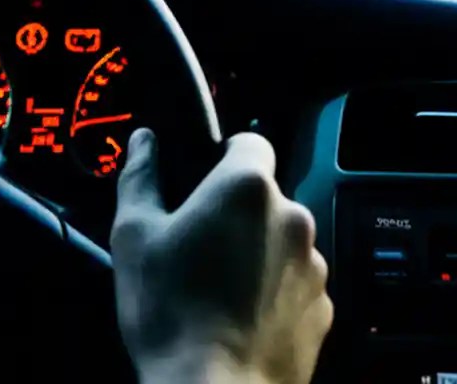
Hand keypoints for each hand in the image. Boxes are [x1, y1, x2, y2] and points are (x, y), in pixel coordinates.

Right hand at [112, 130, 332, 383]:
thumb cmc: (171, 313)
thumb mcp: (134, 236)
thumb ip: (140, 176)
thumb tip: (144, 143)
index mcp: (246, 188)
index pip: (250, 141)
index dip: (225, 155)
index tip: (202, 182)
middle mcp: (292, 218)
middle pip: (264, 197)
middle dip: (234, 214)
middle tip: (195, 246)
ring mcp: (314, 266)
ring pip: (281, 242)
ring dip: (256, 254)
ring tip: (215, 289)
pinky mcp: (322, 308)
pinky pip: (294, 284)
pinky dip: (271, 292)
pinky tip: (238, 316)